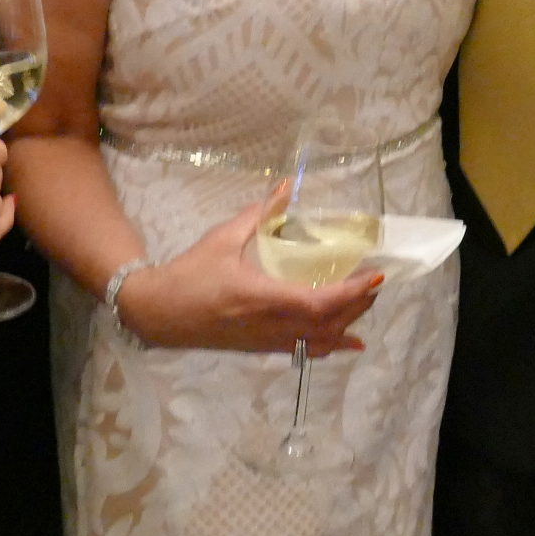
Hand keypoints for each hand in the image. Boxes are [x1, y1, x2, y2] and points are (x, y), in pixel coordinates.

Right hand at [116, 200, 381, 353]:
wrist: (158, 313)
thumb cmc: (189, 274)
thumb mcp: (222, 238)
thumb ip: (259, 213)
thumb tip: (286, 184)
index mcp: (261, 298)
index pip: (318, 302)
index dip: (351, 293)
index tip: (375, 276)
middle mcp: (269, 326)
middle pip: (327, 324)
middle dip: (358, 304)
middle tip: (376, 280)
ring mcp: (266, 341)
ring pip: (319, 341)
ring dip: (349, 322)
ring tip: (366, 300)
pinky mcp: (261, 348)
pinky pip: (305, 351)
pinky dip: (331, 345)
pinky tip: (350, 341)